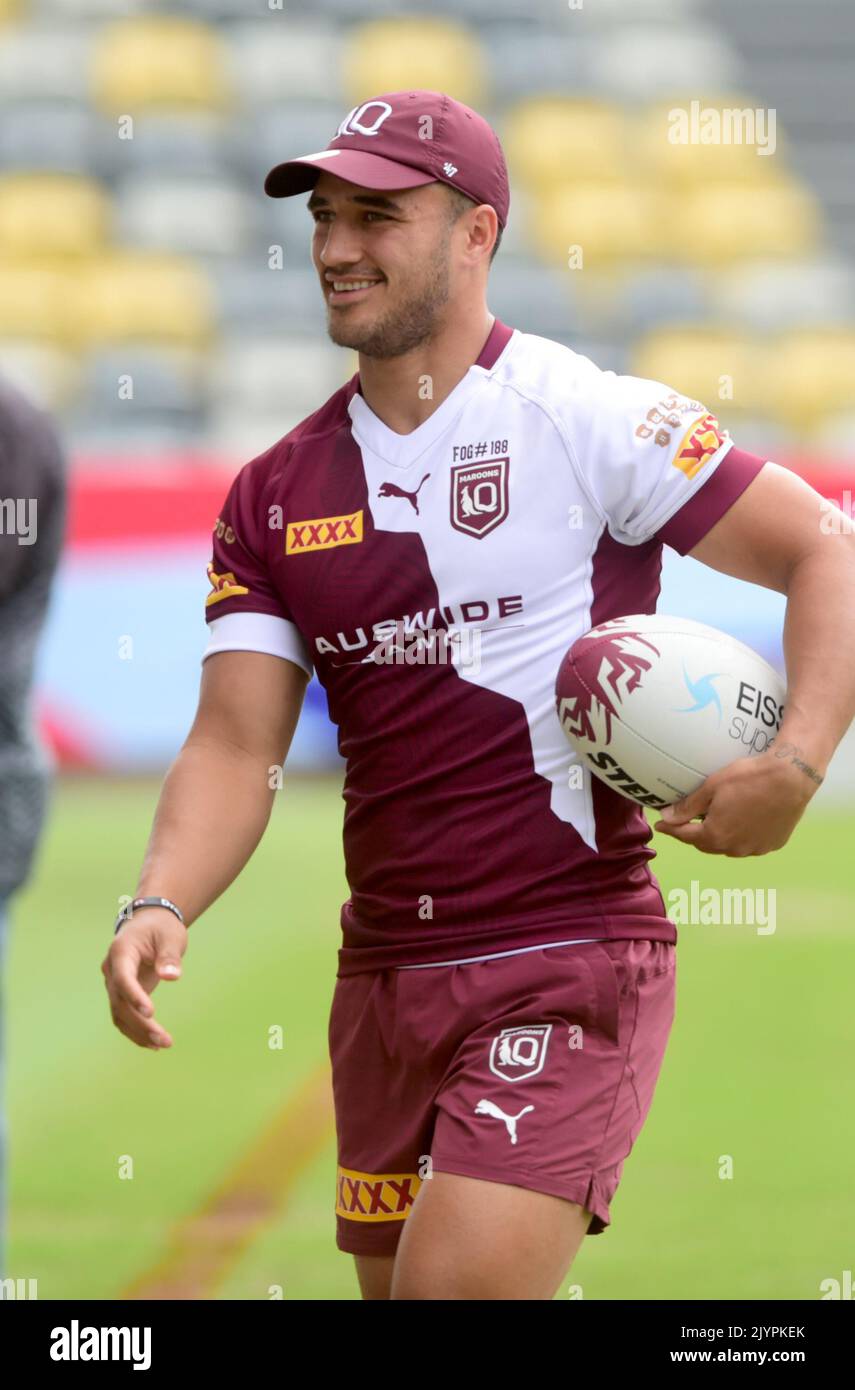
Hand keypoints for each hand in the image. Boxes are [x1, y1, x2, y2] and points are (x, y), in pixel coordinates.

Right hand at [101, 908, 187, 1049]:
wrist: (149, 923)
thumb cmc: (161, 928)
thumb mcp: (170, 936)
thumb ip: (169, 956)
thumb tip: (171, 976)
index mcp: (121, 951)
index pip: (123, 978)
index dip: (134, 996)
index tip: (150, 1013)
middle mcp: (112, 969)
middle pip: (120, 1001)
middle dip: (141, 1024)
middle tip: (165, 1040)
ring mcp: (114, 983)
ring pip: (119, 1013)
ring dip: (138, 1032)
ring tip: (163, 1045)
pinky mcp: (121, 994)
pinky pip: (124, 1016)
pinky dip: (136, 1031)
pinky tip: (154, 1044)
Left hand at [653, 745, 820, 855]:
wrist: (791, 778)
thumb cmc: (749, 778)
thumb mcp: (712, 787)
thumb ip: (688, 807)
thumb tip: (667, 818)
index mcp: (716, 835)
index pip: (685, 836)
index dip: (671, 830)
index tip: (662, 825)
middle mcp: (735, 848)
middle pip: (707, 844)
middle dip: (695, 834)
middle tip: (687, 822)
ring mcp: (756, 848)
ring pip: (730, 845)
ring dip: (720, 836)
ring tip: (717, 821)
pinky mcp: (773, 843)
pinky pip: (751, 842)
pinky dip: (743, 835)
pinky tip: (744, 821)